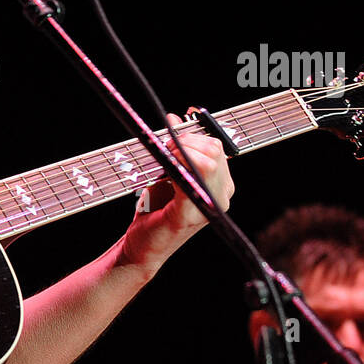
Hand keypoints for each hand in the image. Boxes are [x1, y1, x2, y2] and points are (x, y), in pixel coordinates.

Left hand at [120, 111, 235, 273]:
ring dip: (180, 151)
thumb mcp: (168, 173)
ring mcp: (209, 207)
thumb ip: (176, 147)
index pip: (217, 146)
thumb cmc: (156, 211)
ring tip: (164, 157)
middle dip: (186, 141)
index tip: (174, 129)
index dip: (195, 133)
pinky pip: (188, 182)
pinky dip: (175, 169)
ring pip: (207, 162)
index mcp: (220, 185)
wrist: (142, 246)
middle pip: (214, 150)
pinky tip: (164, 172)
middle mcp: (221, 196)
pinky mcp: (189, 216)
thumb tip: (175, 117)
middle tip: (165, 145)